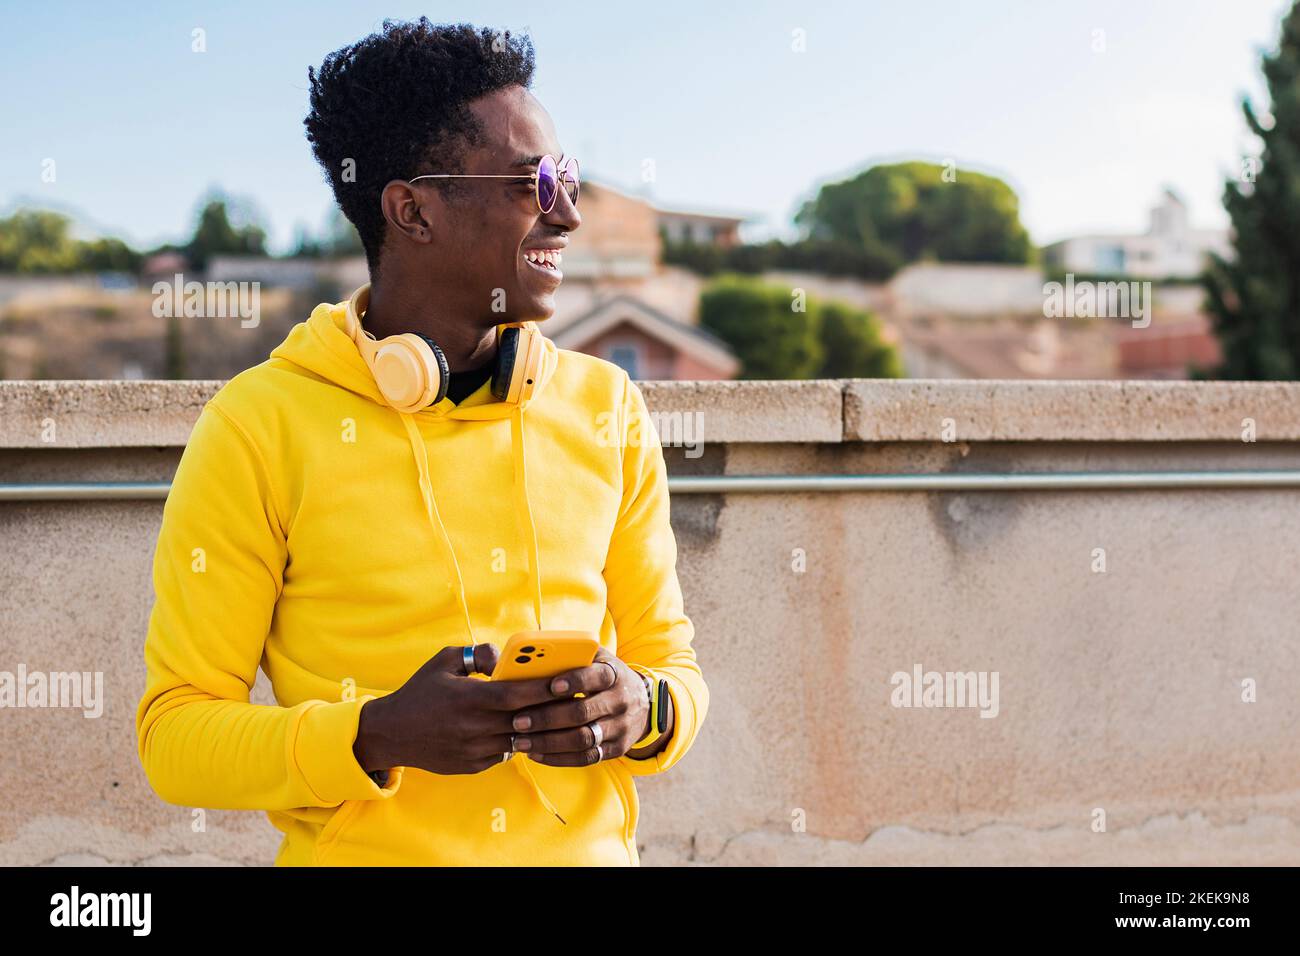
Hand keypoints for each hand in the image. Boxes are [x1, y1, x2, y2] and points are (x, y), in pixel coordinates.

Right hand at [353, 644, 556, 775]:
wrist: (392, 733)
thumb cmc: (420, 691)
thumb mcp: (444, 661)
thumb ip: (478, 655)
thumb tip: (505, 658)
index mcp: (468, 698)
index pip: (516, 694)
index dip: (543, 688)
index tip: (565, 680)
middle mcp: (473, 727)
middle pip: (524, 719)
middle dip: (551, 708)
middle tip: (573, 697)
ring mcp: (473, 750)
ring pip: (518, 739)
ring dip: (538, 728)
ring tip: (557, 715)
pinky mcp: (472, 766)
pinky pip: (504, 752)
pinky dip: (516, 741)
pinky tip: (526, 730)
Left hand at [508, 648, 650, 766]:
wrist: (643, 703)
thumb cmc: (605, 676)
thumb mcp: (597, 659)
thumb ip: (573, 656)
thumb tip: (531, 656)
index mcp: (614, 674)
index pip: (596, 676)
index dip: (574, 681)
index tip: (550, 687)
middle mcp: (620, 701)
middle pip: (582, 712)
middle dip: (547, 718)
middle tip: (518, 721)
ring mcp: (620, 728)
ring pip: (582, 740)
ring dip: (548, 742)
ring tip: (520, 742)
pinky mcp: (616, 749)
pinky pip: (585, 758)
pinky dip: (558, 758)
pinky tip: (535, 754)